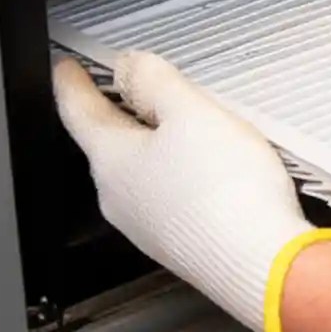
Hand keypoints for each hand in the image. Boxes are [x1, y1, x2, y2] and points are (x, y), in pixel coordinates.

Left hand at [53, 52, 320, 331]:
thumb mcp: (192, 114)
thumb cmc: (228, 192)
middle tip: (135, 91)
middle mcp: (121, 199)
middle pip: (111, 145)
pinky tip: (213, 173)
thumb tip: (128, 67)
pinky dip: (183, 178)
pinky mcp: (183, 246)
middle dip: (122, 116)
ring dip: (158, 149)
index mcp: (113, 161)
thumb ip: (156, 82)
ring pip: (143, 175)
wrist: (264, 264)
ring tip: (188, 130)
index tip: (66, 70)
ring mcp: (150, 228)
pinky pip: (172, 200)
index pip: (79, 113)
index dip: (72, 84)